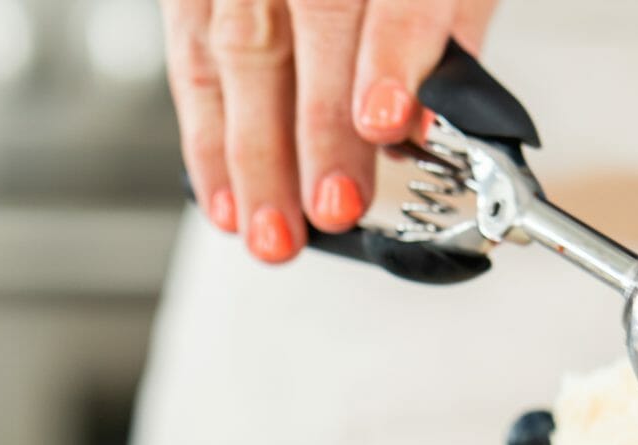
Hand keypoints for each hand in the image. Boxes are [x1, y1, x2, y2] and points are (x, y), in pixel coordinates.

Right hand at [159, 0, 497, 263]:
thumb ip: (446, 43)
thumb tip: (420, 131)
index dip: (391, 58)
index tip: (384, 123)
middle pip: (315, 20)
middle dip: (320, 128)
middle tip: (333, 208)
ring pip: (241, 47)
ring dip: (256, 153)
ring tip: (275, 232)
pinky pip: (191, 57)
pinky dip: (206, 139)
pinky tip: (226, 200)